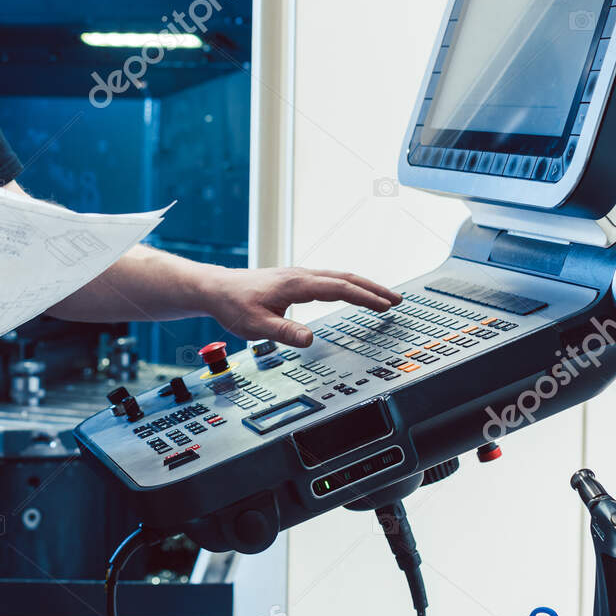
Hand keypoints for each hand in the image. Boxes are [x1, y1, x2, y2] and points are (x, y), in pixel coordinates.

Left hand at [204, 267, 401, 347]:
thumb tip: (310, 339)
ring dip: (364, 285)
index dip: (365, 297)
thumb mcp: (256, 325)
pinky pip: (331, 279)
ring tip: (385, 297)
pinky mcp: (296, 280)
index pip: (339, 288)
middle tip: (398, 300)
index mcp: (296, 284)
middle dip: (374, 288)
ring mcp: (300, 275)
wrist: (217, 288)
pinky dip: (350, 285)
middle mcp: (301, 275)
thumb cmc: (234, 305)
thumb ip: (283, 332)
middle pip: (346, 277)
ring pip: (340, 276)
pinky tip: (354, 293)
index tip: (386, 306)